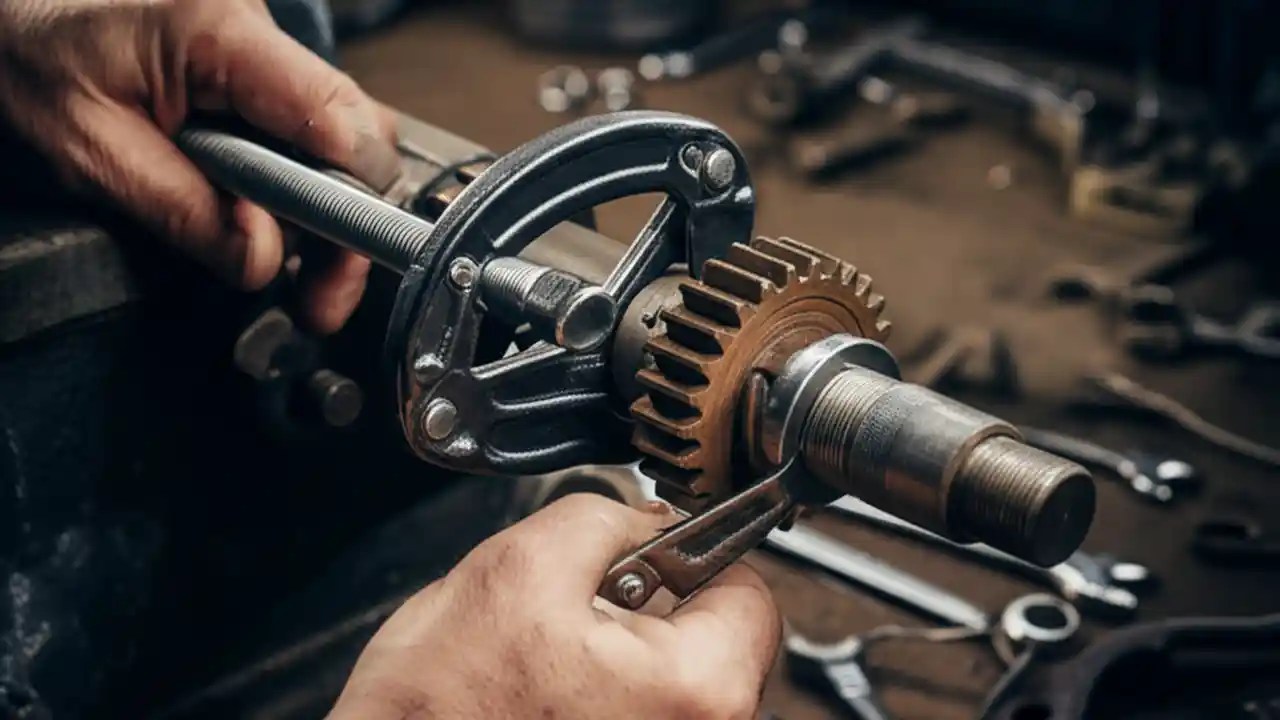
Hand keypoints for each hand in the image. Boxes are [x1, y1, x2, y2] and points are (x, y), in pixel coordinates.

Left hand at [0, 0, 399, 331]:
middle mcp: (254, 26)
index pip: (332, 112)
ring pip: (334, 136)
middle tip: (322, 293)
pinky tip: (260, 216)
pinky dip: (292, 183)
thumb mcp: (87, 148)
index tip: (340, 259)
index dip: (350, 191)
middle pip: (353, 130)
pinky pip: (300, 129)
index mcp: (217, 29)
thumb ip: (180, 208)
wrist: (3, 12)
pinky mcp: (252, 66)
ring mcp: (259, 44)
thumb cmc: (26, 53)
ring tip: (285, 264)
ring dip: (320, 207)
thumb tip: (263, 257)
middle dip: (349, 219)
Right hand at [329, 495, 781, 719]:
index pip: (751, 591)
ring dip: (622, 651)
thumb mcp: (521, 565)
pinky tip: (549, 691)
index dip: (691, 553)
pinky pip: (639, 712)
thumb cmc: (440, 712)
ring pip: (672, 677)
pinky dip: (603, 692)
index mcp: (699, 690)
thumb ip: (607, 517)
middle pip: (716, 639)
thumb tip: (647, 519)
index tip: (651, 551)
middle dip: (651, 605)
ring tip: (552, 654)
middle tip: (578, 605)